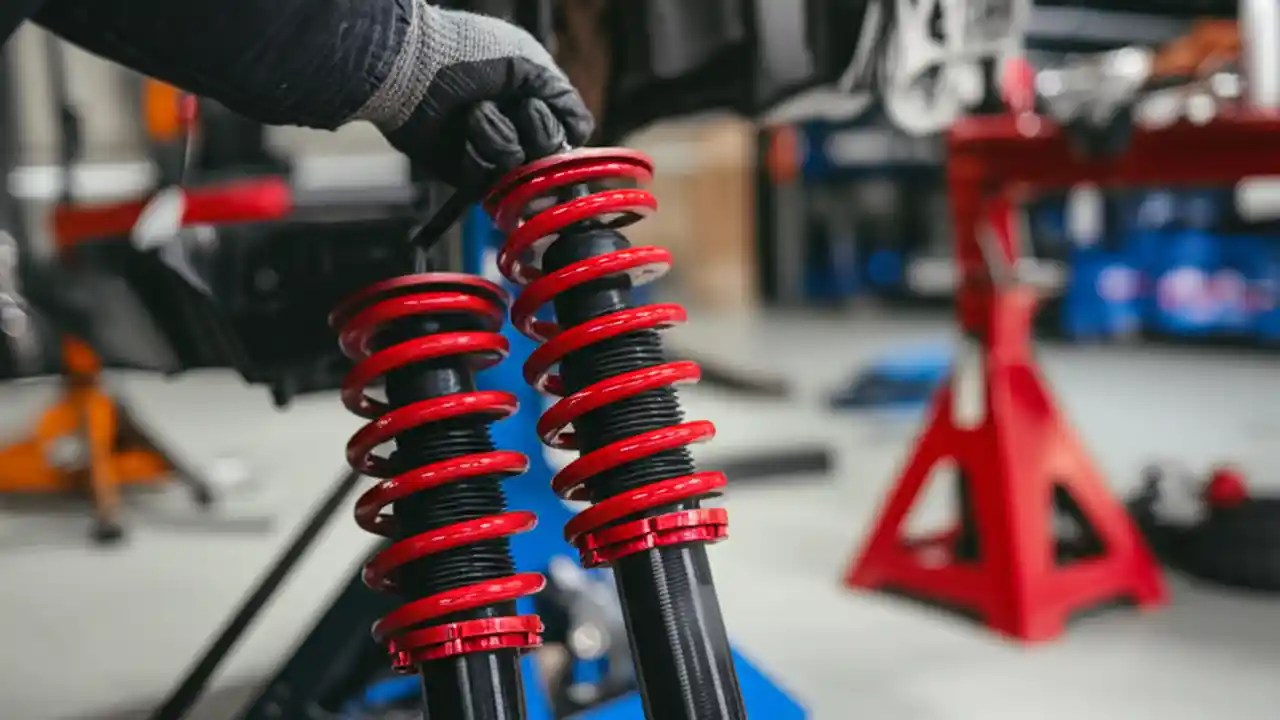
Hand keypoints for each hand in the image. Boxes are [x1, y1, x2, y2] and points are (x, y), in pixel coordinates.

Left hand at [356, 2, 594, 189]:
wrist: (412, 68)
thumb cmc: (468, 52)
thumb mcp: (528, 61)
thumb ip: (562, 96)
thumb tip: (583, 131)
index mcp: (532, 99)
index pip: (568, 133)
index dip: (564, 128)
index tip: (551, 111)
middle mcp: (515, 128)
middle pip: (552, 157)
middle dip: (539, 130)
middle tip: (522, 108)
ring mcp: (490, 153)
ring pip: (523, 171)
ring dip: (502, 135)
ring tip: (477, 112)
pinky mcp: (466, 173)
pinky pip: (491, 179)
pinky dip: (480, 151)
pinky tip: (464, 131)